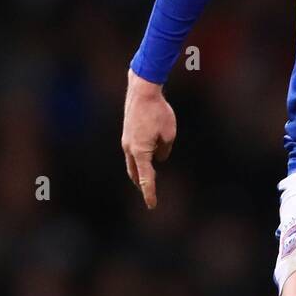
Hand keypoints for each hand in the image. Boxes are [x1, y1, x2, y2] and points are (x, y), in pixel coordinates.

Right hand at [121, 68, 176, 208]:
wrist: (142, 90)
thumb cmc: (158, 111)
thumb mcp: (169, 134)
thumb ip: (165, 150)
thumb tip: (159, 157)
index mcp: (140, 152)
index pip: (145, 179)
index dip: (149, 193)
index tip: (151, 205)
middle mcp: (130, 149)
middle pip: (135, 173)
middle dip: (142, 184)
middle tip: (149, 194)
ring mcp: (126, 141)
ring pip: (132, 162)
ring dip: (140, 171)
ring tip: (147, 179)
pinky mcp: (127, 133)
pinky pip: (133, 151)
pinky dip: (139, 158)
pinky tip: (146, 156)